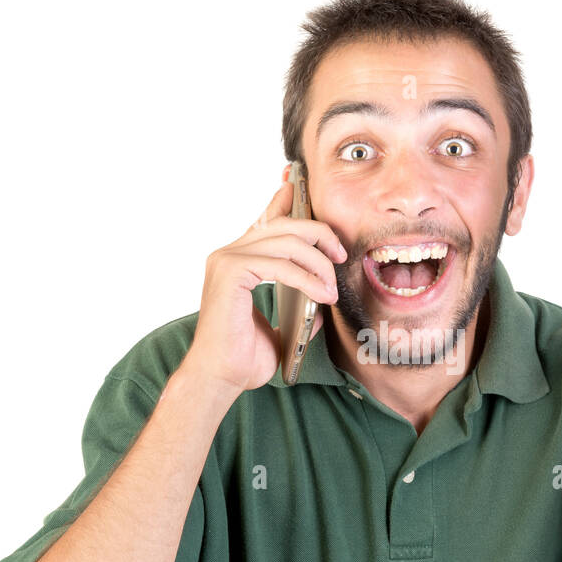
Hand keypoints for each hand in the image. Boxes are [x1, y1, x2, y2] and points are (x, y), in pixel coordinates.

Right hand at [184, 180, 345, 394]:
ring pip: (286, 241)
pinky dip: (308, 279)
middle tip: (340, 256)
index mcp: (239, 258)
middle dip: (320, 235)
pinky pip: (280, 264)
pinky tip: (322, 296)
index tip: (303, 184)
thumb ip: (301, 302)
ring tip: (331, 290)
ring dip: (318, 264)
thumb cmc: (244, 356)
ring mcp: (227, 259)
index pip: (267, 218)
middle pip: (285, 224)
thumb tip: (324, 296)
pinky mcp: (230, 272)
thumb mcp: (283, 324)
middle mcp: (230, 252)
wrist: (221, 377)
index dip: (286, 197)